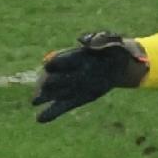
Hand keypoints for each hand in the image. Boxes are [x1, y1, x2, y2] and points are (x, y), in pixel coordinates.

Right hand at [31, 32, 149, 122]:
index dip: (56, 62)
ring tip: (33, 101)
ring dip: (45, 96)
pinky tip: (39, 118)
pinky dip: (52, 112)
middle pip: (55, 77)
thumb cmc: (116, 49)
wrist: (123, 64)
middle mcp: (70, 72)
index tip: (49, 66)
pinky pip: (63, 106)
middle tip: (43, 86)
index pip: (61, 60)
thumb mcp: (112, 40)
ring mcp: (72, 86)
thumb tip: (81, 39)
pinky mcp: (77, 99)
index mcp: (76, 56)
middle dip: (48, 81)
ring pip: (55, 93)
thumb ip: (99, 39)